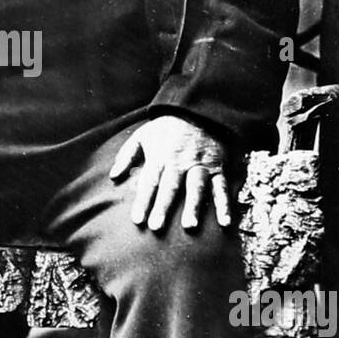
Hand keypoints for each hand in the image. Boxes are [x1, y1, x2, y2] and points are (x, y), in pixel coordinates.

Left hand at [109, 115, 230, 232]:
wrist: (198, 110)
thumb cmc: (166, 127)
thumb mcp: (142, 135)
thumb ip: (126, 155)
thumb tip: (113, 176)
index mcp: (160, 156)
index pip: (150, 181)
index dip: (143, 201)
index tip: (137, 220)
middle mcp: (180, 162)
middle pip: (171, 186)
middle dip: (163, 207)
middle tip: (156, 227)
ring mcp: (200, 165)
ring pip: (196, 187)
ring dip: (193, 206)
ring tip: (190, 225)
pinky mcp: (217, 167)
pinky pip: (222, 187)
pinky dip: (225, 204)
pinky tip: (225, 221)